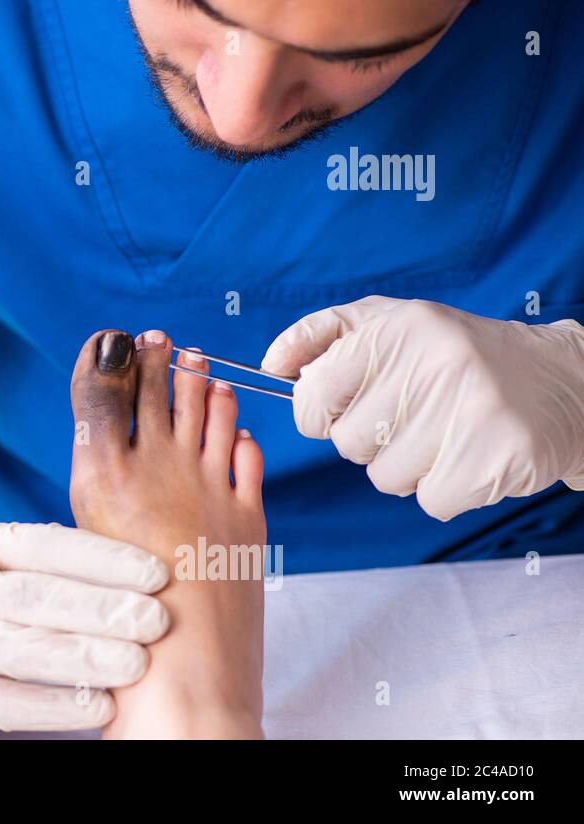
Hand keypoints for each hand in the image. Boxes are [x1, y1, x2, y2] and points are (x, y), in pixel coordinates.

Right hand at [0, 522, 168, 738]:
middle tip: (155, 620)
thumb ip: (58, 568)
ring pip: (18, 649)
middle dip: (98, 608)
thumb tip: (147, 574)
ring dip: (83, 658)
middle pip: (30, 597)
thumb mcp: (1, 571)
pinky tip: (99, 703)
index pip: (41, 546)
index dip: (99, 559)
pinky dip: (54, 705)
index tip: (155, 574)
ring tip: (136, 662)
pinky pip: (3, 700)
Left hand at [263, 296, 583, 519]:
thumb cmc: (453, 354)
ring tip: (444, 432)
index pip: (312, 398)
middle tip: (413, 415)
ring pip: (386, 477)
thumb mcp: (385, 323)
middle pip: (347, 444)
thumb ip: (319, 337)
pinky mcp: (499, 456)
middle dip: (371, 439)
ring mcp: (469, 410)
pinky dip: (446, 489)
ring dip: (409, 466)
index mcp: (394, 328)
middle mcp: (432, 363)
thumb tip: (269, 365)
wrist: (560, 380)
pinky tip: (470, 455)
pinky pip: (431, 500)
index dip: (321, 413)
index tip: (349, 406)